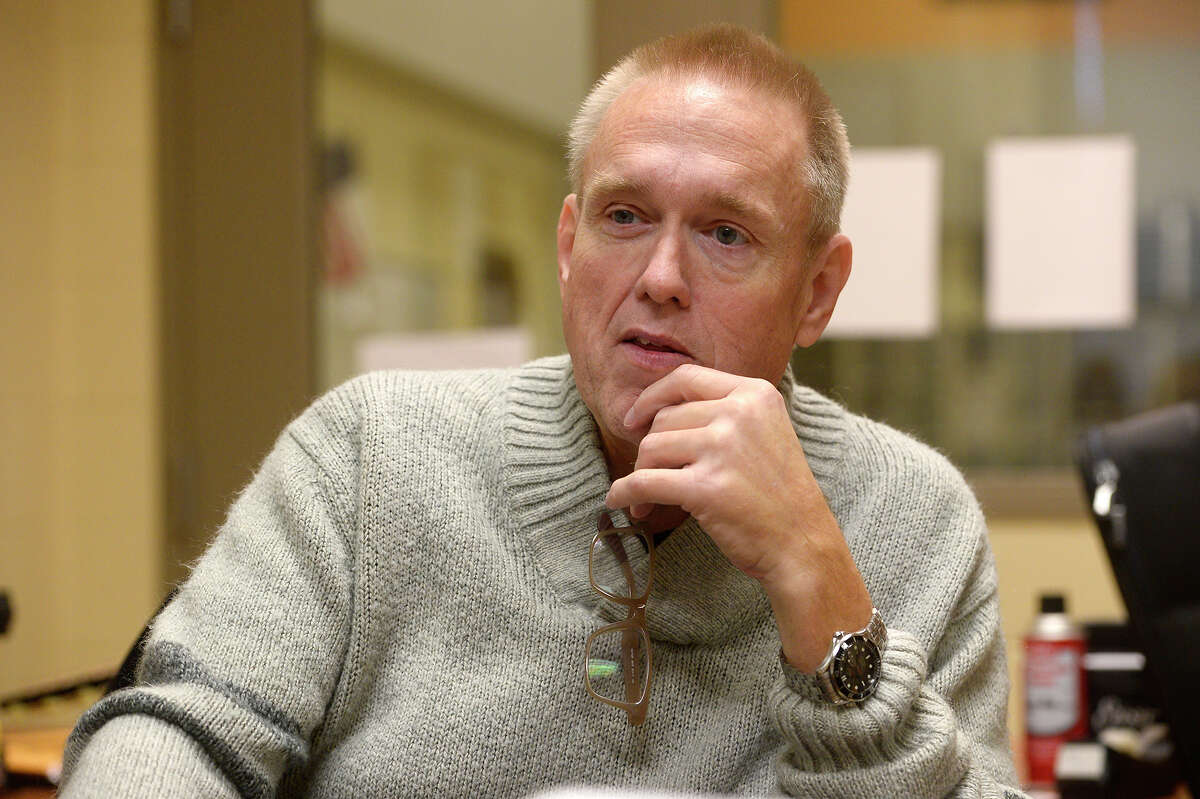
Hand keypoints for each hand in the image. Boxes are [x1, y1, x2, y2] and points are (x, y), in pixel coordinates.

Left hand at [605, 364, 872, 671]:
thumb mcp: (763, 432)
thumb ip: (721, 413)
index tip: (634, 419)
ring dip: (641, 474)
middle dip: (651, 450)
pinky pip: (643, 482)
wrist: (802, 543)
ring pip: (651, 448)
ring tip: (648, 499)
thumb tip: (653, 411)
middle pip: (664, 418)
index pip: (684, 378)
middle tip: (654, 476)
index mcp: (754, 393)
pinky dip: (624, 493)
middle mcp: (739, 413)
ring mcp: (723, 448)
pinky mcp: (706, 487)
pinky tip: (620, 503)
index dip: (651, 397)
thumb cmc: (777, 493)